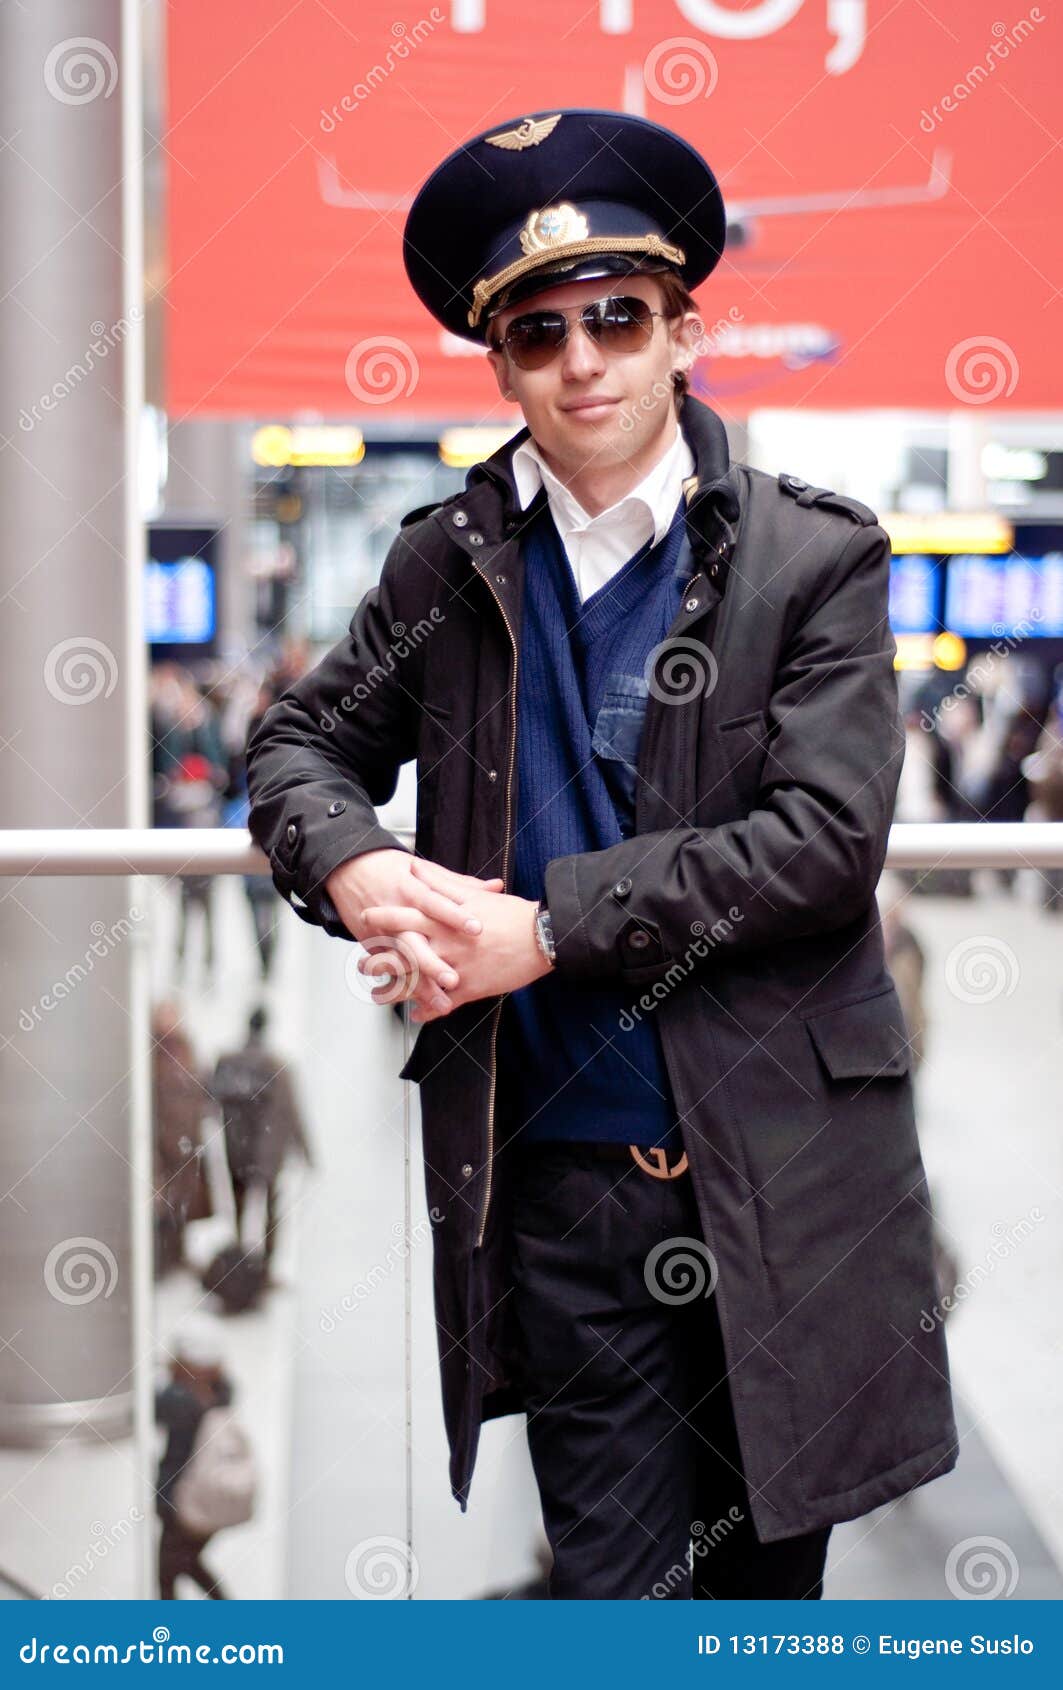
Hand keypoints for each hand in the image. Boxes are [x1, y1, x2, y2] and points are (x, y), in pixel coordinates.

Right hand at [325, 848, 505, 1013]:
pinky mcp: (374, 945)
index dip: (456, 916)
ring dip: (421, 986)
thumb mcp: (426, 870)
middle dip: (433, 963)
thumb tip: (496, 887)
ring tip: (442, 1003)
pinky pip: (389, 971)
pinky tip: (420, 1007)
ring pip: (402, 963)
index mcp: (412, 890)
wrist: (348, 869)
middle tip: (454, 979)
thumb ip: (461, 884)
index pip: (436, 904)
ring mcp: (383, 932)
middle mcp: (396, 913)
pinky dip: (403, 989)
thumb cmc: (390, 869)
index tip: (477, 928)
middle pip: (414, 941)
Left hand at [359, 858, 551, 1019]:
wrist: (542, 937)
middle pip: (403, 953)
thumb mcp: (472, 894)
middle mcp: (445, 945)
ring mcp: (455, 969)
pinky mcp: (470, 988)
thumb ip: (440, 882)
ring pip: (417, 982)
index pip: (406, 917)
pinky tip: (417, 1015)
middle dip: (379, 959)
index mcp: (445, 921)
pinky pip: (443, 1003)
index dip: (384, 917)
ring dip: (396, 991)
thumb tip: (415, 868)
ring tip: (380, 995)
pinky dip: (429, 1010)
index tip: (366, 916)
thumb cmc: (511, 914)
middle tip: (363, 962)